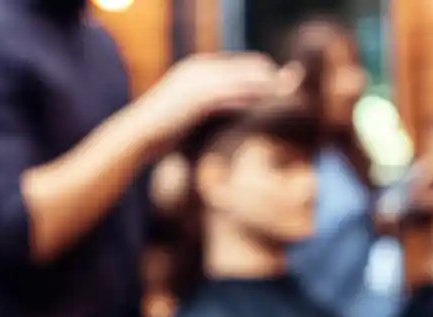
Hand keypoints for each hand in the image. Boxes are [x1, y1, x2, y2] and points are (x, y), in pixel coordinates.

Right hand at [131, 53, 280, 147]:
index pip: (243, 63)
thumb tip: (225, 113)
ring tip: (293, 101)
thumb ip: (208, 106)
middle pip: (251, 66)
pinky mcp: (200, 98)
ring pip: (248, 79)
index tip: (283, 90)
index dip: (265, 75)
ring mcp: (200, 81)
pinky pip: (237, 96)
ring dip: (272, 89)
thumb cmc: (159, 130)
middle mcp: (202, 68)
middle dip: (275, 78)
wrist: (135, 136)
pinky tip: (270, 113)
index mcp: (199, 67)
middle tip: (297, 93)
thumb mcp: (186, 112)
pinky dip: (256, 101)